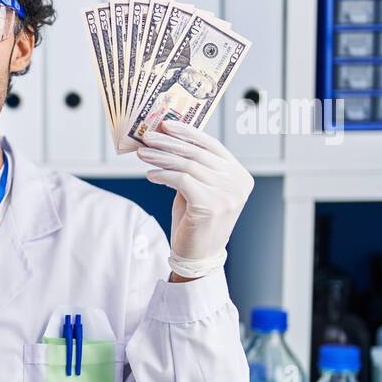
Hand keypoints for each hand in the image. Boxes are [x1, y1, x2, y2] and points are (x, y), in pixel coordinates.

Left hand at [136, 120, 253, 273]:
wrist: (198, 257)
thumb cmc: (195, 221)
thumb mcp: (198, 189)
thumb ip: (193, 167)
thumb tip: (169, 140)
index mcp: (239, 175)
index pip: (212, 146)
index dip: (188, 133)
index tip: (166, 125)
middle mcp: (237, 182)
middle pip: (197, 154)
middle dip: (169, 143)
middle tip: (148, 137)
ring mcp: (227, 194)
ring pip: (187, 165)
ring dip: (161, 157)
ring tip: (142, 154)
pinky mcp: (210, 204)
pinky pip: (181, 180)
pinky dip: (163, 175)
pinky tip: (150, 174)